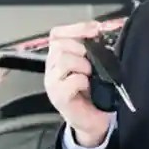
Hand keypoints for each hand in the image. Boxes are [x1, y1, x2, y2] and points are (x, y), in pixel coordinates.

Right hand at [43, 21, 111, 146]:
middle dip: (80, 48)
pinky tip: (87, 86)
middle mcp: (52, 68)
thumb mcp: (92, 65)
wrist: (94, 120)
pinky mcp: (59, 97)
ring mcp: (52, 83)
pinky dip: (83, 80)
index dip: (76, 28)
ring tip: (90, 74)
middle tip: (92, 60)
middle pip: (59, 45)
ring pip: (63, 60)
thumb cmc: (93, 92)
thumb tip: (96, 30)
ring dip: (83, 64)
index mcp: (58, 57)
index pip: (57, 34)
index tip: (94, 30)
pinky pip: (71, 80)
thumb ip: (90, 48)